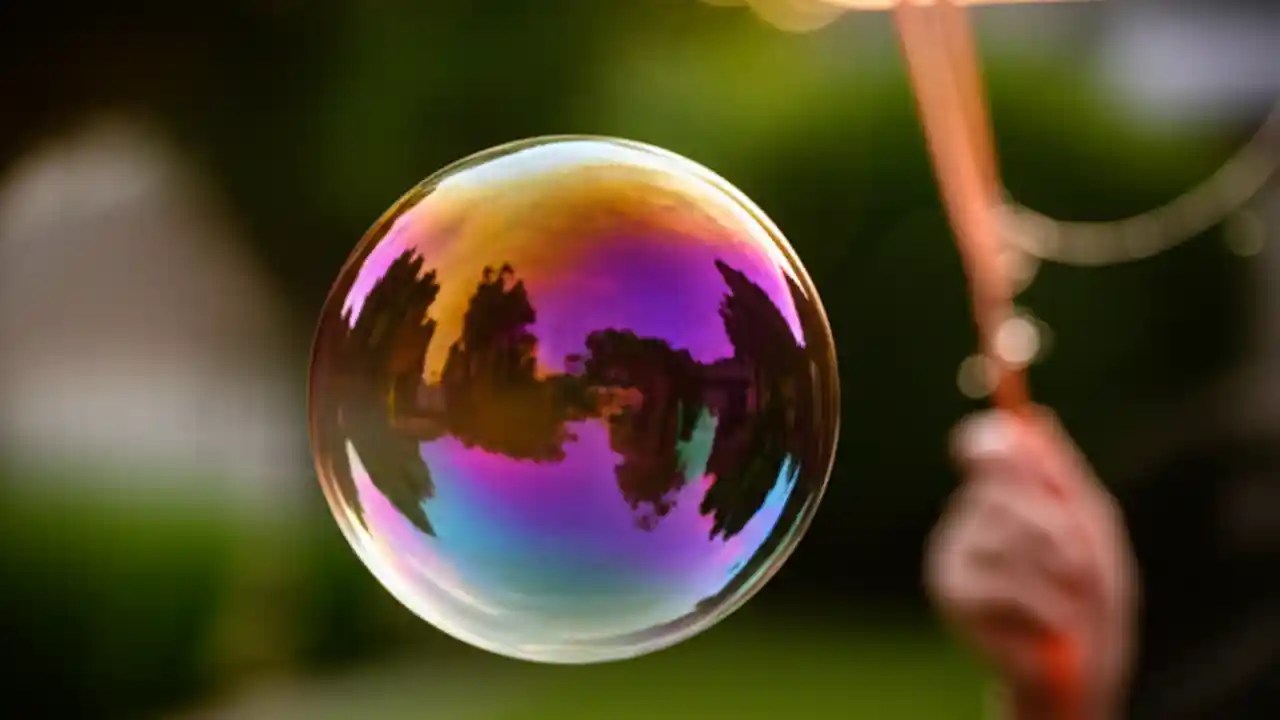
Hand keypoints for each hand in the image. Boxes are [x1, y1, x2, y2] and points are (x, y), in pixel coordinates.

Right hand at [926, 409, 1138, 718]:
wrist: (1078, 671)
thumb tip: (1037, 419)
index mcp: (999, 495)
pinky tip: (1047, 626)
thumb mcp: (1091, 528)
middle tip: (1079, 564)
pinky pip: (1009, 583)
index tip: (1005, 441)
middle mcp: (968, 517)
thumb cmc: (1089, 599)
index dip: (992, 438)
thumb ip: (1062, 477)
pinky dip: (1047, 607)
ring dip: (1063, 575)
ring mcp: (954, 553)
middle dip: (1059, 526)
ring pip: (1014, 538)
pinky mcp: (951, 591)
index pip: (980, 446)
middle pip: (1007, 488)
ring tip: (1067, 604)